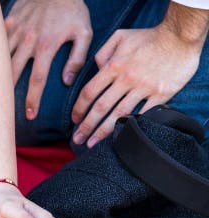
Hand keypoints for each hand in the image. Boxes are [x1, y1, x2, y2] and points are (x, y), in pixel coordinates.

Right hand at [5, 0, 91, 119]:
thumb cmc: (72, 10)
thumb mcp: (84, 32)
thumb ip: (77, 58)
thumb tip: (67, 81)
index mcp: (47, 46)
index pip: (37, 79)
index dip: (32, 99)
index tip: (29, 114)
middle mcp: (28, 41)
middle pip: (14, 74)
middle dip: (9, 94)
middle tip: (6, 110)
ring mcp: (16, 31)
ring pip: (1, 59)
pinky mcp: (8, 23)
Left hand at [71, 26, 202, 147]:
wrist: (181, 36)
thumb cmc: (149, 37)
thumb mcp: (120, 36)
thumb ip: (103, 53)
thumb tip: (95, 70)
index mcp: (114, 66)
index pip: (89, 92)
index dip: (79, 109)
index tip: (74, 120)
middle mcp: (126, 79)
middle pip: (101, 107)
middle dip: (87, 126)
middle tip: (77, 139)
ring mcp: (144, 87)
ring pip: (119, 115)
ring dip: (104, 132)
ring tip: (93, 144)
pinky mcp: (161, 93)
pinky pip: (144, 114)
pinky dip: (132, 126)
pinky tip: (121, 136)